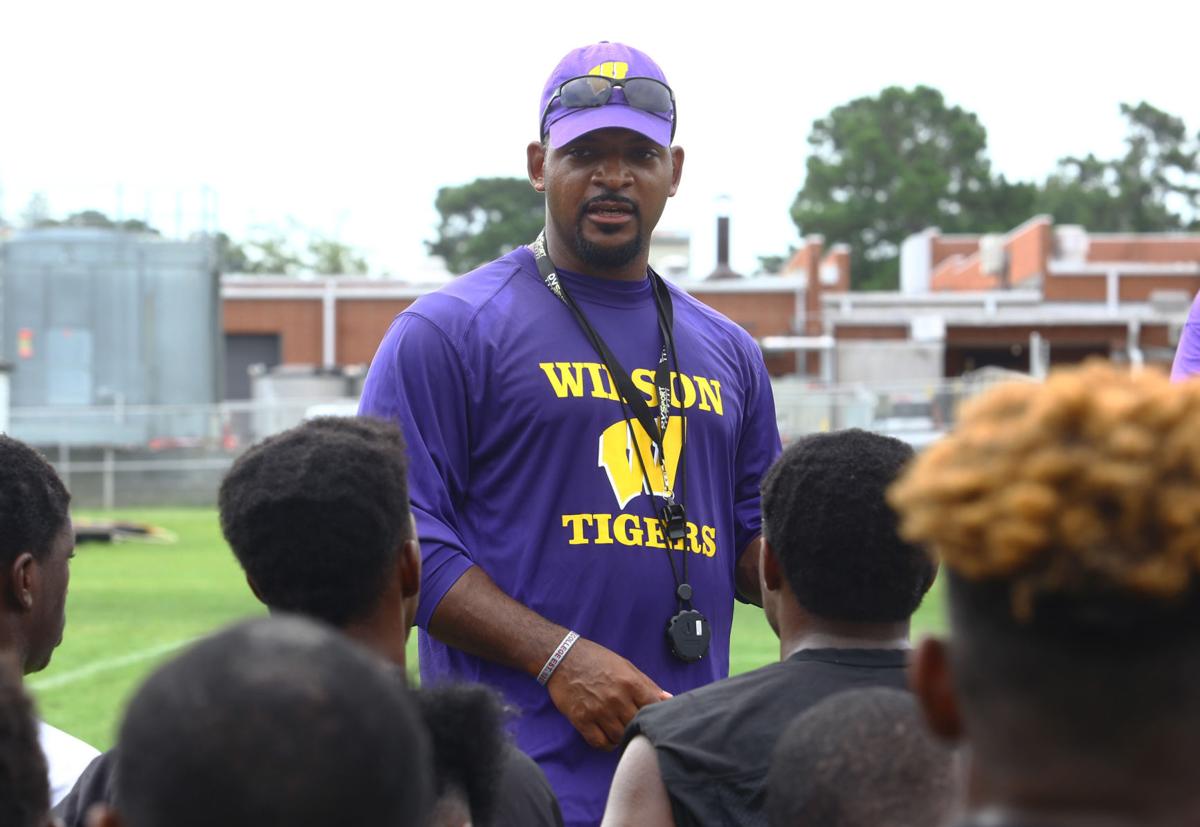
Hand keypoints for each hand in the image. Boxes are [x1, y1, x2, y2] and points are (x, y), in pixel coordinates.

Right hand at [545, 637, 668, 749]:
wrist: (563, 657)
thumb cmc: (596, 660)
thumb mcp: (626, 666)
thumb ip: (647, 684)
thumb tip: (668, 699)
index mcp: (630, 683)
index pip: (654, 708)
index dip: (656, 715)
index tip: (652, 717)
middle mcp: (616, 699)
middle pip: (637, 725)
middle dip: (638, 726)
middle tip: (634, 725)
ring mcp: (598, 711)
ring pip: (620, 737)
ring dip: (622, 736)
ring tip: (619, 728)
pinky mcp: (582, 720)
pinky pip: (600, 742)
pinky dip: (606, 743)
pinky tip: (607, 735)